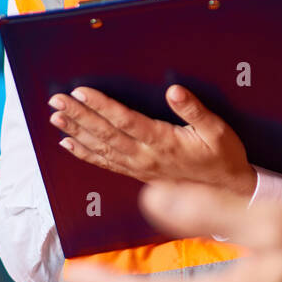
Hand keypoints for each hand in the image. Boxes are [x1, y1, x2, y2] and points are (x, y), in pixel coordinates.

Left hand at [47, 84, 257, 200]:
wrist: (226, 190)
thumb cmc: (222, 156)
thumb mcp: (217, 129)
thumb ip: (194, 110)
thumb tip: (174, 91)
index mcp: (162, 142)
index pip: (124, 120)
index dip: (101, 105)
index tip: (81, 92)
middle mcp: (145, 156)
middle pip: (105, 133)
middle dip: (79, 115)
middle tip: (56, 101)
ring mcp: (138, 167)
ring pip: (101, 149)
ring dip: (76, 132)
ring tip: (56, 118)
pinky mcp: (137, 174)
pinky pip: (106, 164)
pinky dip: (85, 154)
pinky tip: (69, 145)